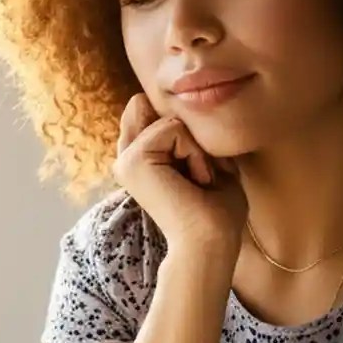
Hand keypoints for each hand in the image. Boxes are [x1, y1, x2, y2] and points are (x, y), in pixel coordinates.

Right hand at [114, 94, 247, 258]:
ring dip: (196, 151)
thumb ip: (186, 134)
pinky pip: (174, 129)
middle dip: (193, 143)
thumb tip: (147, 99)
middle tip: (199, 182)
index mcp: (141, 162)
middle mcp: (128, 159)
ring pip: (172, 121)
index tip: (198, 176)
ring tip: (196, 183)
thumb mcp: (207, 162)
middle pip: (166, 115)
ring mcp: (126, 159)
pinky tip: (193, 182)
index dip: (188, 137)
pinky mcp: (133, 159)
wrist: (212, 242)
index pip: (161, 117)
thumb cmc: (216, 212)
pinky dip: (194, 154)